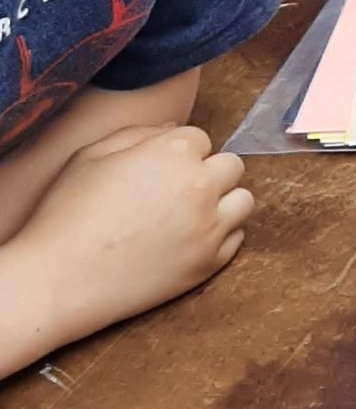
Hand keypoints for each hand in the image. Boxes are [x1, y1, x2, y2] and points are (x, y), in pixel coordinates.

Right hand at [13, 124, 254, 350]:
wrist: (58, 279)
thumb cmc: (67, 212)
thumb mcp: (91, 155)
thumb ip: (138, 133)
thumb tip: (173, 130)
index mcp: (174, 152)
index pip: (200, 138)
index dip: (178, 152)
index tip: (157, 170)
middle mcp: (201, 186)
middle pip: (231, 166)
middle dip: (208, 172)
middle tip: (176, 190)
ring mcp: (209, 228)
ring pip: (243, 201)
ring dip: (223, 202)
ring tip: (190, 213)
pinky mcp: (208, 264)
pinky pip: (236, 239)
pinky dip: (220, 235)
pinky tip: (189, 238)